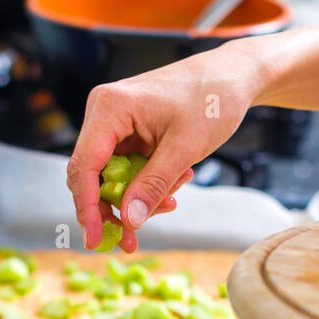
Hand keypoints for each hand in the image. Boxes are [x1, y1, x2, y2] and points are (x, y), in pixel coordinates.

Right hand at [66, 41, 263, 251]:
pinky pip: (128, 169)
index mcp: (110, 108)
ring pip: (111, 176)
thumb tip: (129, 221)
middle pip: (92, 175)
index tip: (95, 239)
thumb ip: (153, 184)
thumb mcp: (184, 148)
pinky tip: (173, 187)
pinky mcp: (129, 132)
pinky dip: (146, 184)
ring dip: (137, 198)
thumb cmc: (211, 100)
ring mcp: (115, 123)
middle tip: (131, 242)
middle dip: (113, 210)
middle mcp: (104, 113)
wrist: (234, 76)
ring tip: (171, 201)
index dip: (87, 207)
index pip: (84, 166)